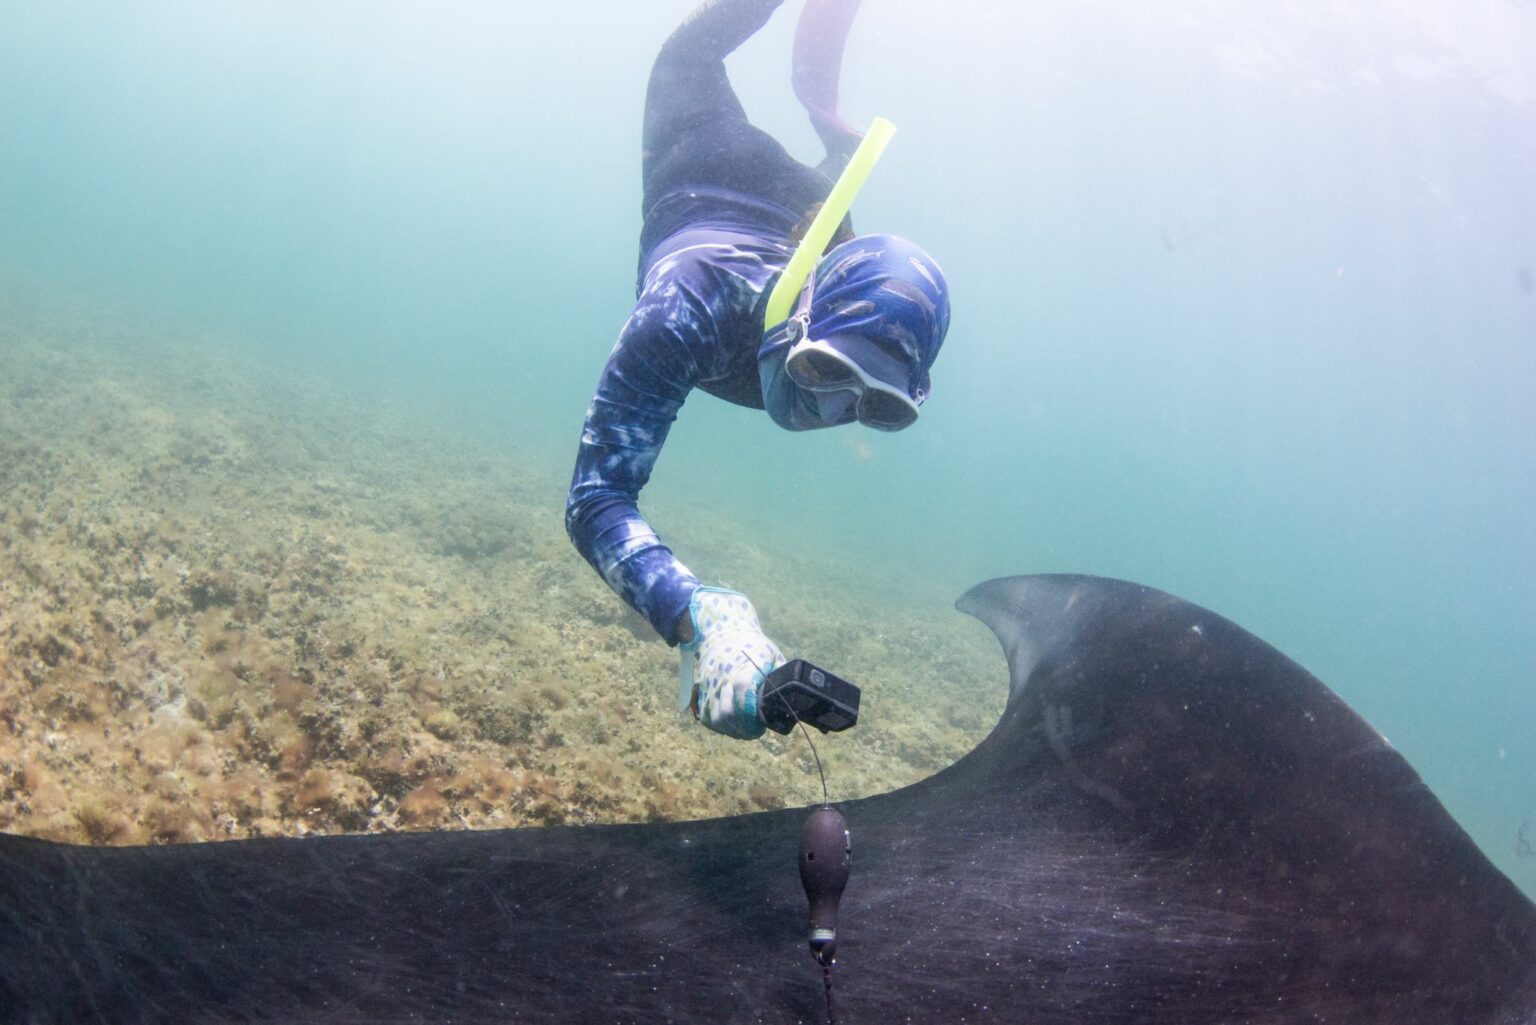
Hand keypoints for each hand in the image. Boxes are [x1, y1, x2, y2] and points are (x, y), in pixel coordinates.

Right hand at [679, 588, 781, 739]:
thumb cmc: (753, 647)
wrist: (722, 636)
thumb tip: (799, 697)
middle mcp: (723, 677)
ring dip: (733, 729)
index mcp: (744, 666)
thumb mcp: (772, 655)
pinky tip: (732, 723)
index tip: (762, 722)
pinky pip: (708, 719)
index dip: (752, 710)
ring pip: (718, 719)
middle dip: (745, 727)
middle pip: (729, 712)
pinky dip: (721, 726)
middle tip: (756, 729)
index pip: (743, 688)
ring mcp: (710, 687)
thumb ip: (782, 676)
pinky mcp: (702, 694)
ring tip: (746, 727)